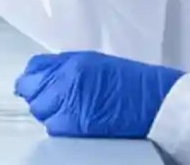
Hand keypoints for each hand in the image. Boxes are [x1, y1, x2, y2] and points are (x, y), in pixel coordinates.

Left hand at [14, 51, 183, 138]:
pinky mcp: (77, 125)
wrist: (158, 103)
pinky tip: (75, 123)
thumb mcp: (95, 62)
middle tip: (55, 100)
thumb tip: (38, 74)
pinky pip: (53, 128)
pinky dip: (59, 127)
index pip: (33, 70)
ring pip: (41, 112)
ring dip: (50, 112)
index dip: (31, 79)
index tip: (35, 85)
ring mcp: (70, 103)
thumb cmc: (132, 82)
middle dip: (39, 97)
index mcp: (72, 62)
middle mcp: (66, 80)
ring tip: (69, 111)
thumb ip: (65, 66)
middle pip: (32, 93)